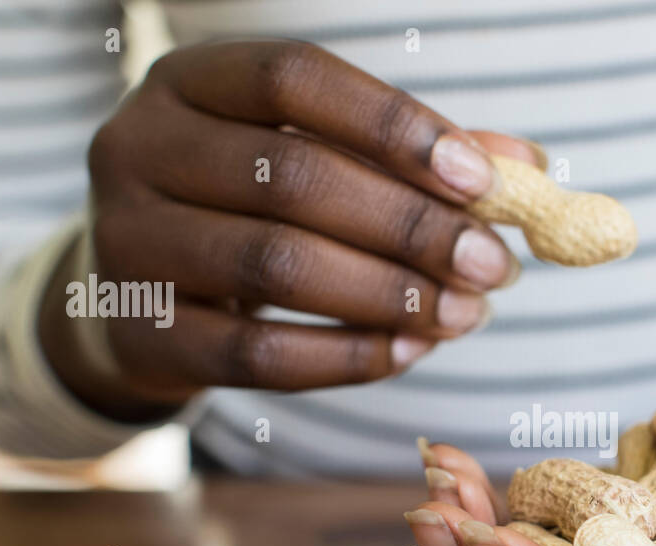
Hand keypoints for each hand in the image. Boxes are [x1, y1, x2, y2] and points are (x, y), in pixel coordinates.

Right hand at [41, 40, 535, 420]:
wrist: (133, 300)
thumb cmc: (245, 210)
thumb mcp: (310, 160)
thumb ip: (409, 158)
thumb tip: (527, 166)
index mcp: (188, 81)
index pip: (295, 79)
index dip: (394, 125)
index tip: (483, 181)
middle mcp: (139, 148)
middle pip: (293, 178)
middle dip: (413, 227)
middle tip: (495, 267)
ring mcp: (127, 243)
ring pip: (276, 265)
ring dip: (390, 296)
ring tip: (465, 314)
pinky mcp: (141, 335)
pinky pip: (258, 354)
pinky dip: (348, 356)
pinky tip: (409, 351)